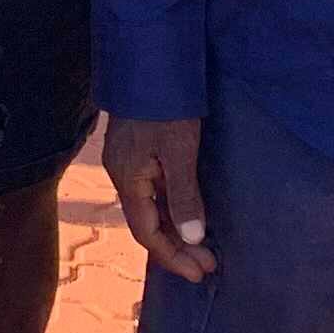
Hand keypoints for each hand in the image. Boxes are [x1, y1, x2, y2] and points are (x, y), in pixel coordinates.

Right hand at [102, 116, 214, 282]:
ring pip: (152, 209)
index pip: (146, 232)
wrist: (151, 60)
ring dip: (176, 230)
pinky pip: (154, 192)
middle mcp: (124, 174)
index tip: (199, 272)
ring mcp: (131, 163)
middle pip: (148, 223)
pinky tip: (190, 216)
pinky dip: (172, 209)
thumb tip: (194, 238)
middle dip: (178, 248)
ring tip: (204, 248)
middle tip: (209, 265)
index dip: (172, 256)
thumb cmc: (166, 105)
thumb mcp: (179, 150)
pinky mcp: (140, 152)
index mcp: (127, 177)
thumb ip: (185, 195)